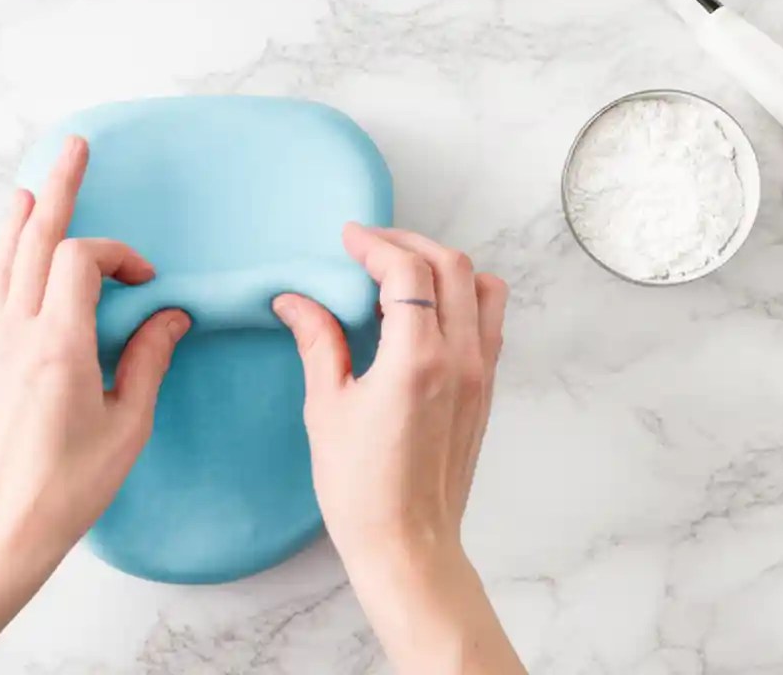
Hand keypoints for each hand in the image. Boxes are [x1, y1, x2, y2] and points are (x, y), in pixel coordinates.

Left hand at [0, 135, 189, 581]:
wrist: (1, 528)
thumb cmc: (68, 488)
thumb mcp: (128, 427)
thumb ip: (149, 360)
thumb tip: (170, 316)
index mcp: (58, 346)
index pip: (80, 260)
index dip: (118, 254)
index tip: (148, 281)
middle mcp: (17, 333)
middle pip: (33, 238)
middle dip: (60, 188)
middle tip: (76, 146)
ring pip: (4, 257)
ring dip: (25, 215)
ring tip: (39, 182)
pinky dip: (8, 253)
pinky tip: (16, 246)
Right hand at [273, 223, 521, 673]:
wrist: (408, 544)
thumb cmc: (362, 489)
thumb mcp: (326, 408)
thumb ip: (317, 342)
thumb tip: (295, 301)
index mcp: (417, 360)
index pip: (407, 271)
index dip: (374, 244)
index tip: (348, 238)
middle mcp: (460, 359)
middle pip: (451, 265)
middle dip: (408, 242)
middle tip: (369, 245)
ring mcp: (481, 374)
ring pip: (482, 287)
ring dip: (443, 266)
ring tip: (400, 273)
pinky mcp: (485, 390)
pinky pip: (487, 321)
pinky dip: (460, 298)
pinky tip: (420, 314)